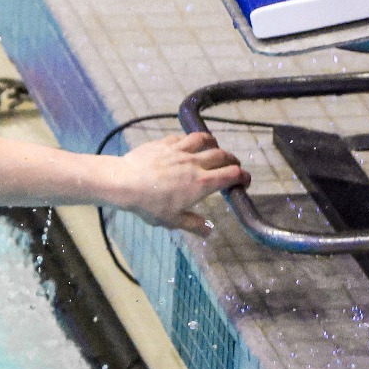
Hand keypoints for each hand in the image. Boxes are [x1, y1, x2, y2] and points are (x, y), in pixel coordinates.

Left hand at [111, 133, 247, 234]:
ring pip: (203, 139)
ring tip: (215, 146)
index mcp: (202, 182)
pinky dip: (189, 140)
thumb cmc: (149, 204)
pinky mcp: (163, 143)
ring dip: (213, 142)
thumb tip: (209, 231)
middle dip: (232, 160)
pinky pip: (181, 137)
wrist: (124, 182)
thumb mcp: (173, 221)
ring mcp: (179, 150)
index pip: (232, 174)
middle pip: (222, 155)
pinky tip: (186, 144)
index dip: (243, 176)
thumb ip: (193, 224)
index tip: (244, 181)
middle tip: (233, 165)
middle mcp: (195, 163)